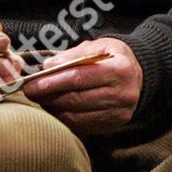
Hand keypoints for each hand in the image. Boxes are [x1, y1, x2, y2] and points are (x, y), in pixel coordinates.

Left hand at [21, 37, 142, 134]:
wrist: (140, 76)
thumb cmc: (115, 58)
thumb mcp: (100, 46)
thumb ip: (74, 55)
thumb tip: (48, 66)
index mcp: (120, 69)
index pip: (79, 77)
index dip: (53, 81)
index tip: (33, 83)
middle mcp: (123, 93)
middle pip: (76, 99)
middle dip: (49, 96)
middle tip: (31, 92)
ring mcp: (119, 112)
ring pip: (77, 115)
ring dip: (54, 108)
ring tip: (41, 99)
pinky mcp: (114, 124)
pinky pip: (82, 124)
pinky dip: (65, 117)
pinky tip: (56, 108)